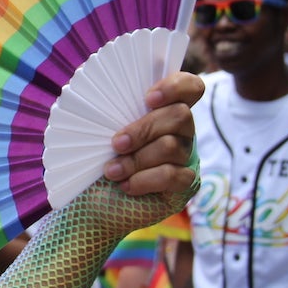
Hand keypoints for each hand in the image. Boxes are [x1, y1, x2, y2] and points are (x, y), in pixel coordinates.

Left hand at [102, 71, 203, 197]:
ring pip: (172, 146)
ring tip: (111, 171)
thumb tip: (104, 99)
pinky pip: (173, 175)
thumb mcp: (104, 130)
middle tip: (116, 144)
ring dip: (136, 159)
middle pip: (180, 115)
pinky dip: (145, 180)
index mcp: (165, 109)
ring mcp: (187, 156)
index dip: (176, 87)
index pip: (191, 87)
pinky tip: (126, 185)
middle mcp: (182, 130)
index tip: (148, 99)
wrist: (97, 200)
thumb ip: (114, 111)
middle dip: (143, 129)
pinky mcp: (186, 182)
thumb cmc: (100, 157)